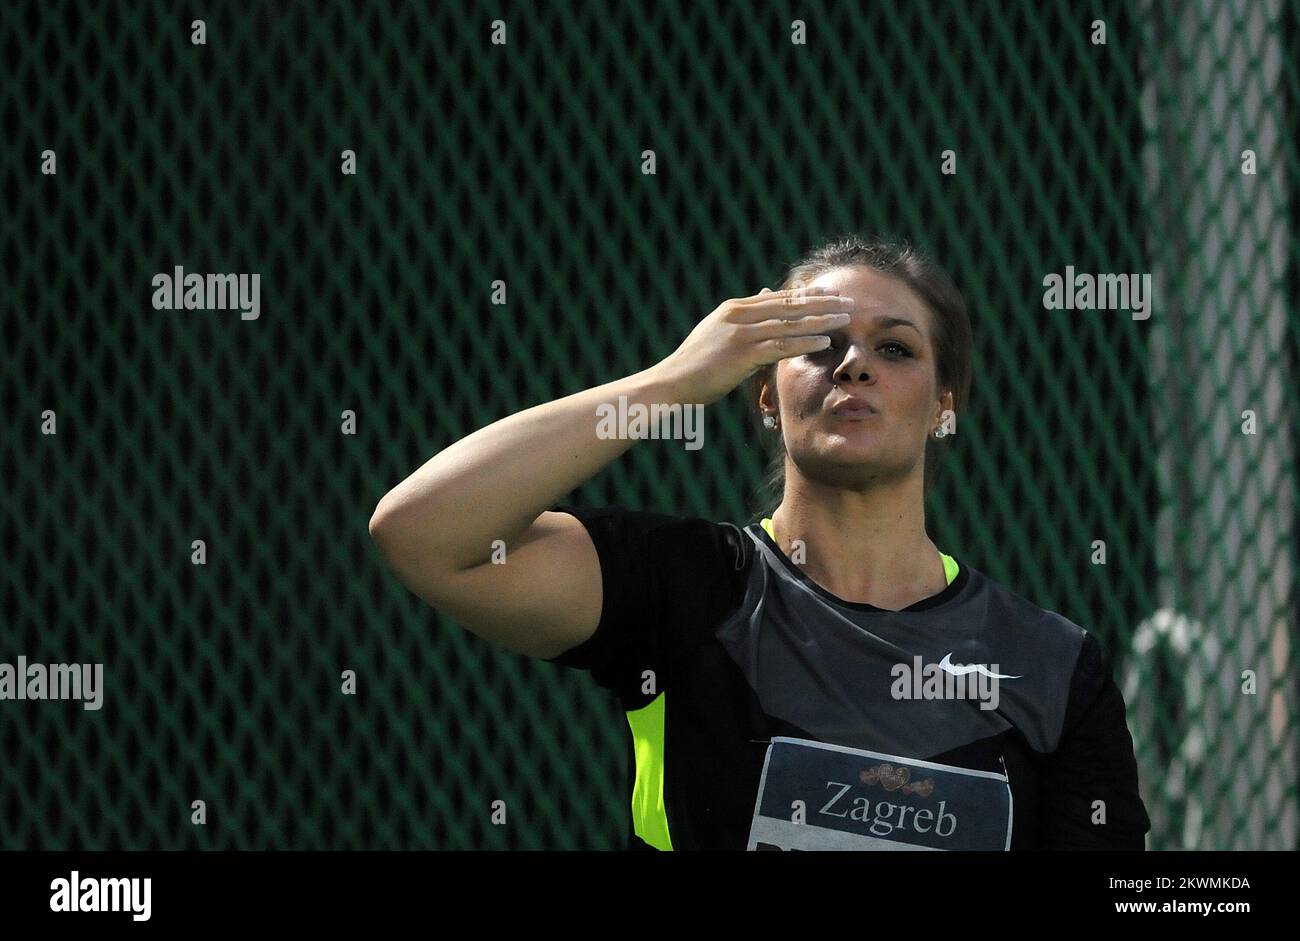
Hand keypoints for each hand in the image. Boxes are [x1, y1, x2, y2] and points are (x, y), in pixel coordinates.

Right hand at [650, 286, 853, 404]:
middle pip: (788, 306)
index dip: (807, 296)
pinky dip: (805, 342)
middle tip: (849, 301)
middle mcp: (738, 315)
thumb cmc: (694, 365)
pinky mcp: (742, 353)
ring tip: (846, 319)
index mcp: (733, 309)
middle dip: (821, 303)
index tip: (831, 294)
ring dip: (820, 320)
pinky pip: (781, 346)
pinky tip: (825, 341)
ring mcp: (740, 333)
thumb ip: (741, 319)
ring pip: (789, 323)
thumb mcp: (716, 334)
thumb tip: (762, 298)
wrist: (672, 383)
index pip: (777, 298)